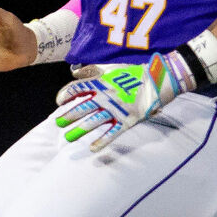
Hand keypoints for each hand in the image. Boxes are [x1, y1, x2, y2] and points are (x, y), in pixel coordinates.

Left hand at [52, 52, 194, 150]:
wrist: (158, 79)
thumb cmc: (133, 72)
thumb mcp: (110, 68)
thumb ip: (91, 71)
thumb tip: (73, 73)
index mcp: (101, 83)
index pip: (77, 89)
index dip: (66, 95)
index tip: (59, 102)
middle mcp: (106, 96)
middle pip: (83, 107)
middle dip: (69, 116)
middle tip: (58, 123)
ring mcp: (116, 109)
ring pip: (94, 121)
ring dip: (80, 130)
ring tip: (68, 138)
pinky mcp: (128, 119)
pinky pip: (113, 132)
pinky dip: (102, 141)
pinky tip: (92, 148)